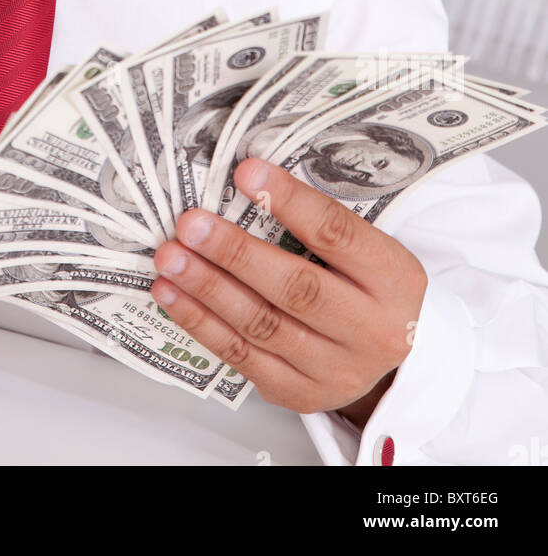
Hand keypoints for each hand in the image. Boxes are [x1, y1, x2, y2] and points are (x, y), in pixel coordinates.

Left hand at [150, 158, 426, 422]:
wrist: (387, 355)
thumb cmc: (365, 284)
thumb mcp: (366, 249)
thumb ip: (319, 221)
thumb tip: (247, 176)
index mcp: (395, 279)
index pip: (338, 234)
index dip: (290, 201)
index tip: (245, 173)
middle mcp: (373, 329)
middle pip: (296, 288)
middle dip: (235, 253)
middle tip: (190, 224)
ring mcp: (338, 369)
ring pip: (262, 325)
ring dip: (207, 288)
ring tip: (170, 258)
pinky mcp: (301, 393)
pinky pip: (243, 356)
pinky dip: (201, 323)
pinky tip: (172, 296)